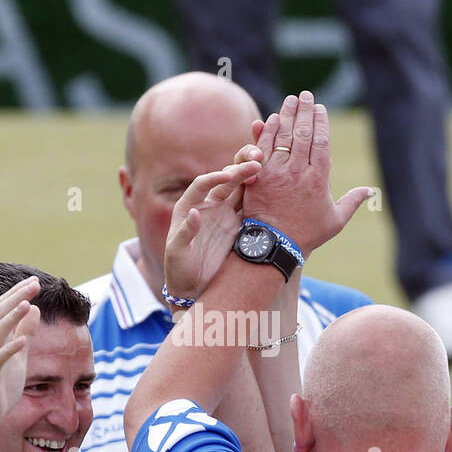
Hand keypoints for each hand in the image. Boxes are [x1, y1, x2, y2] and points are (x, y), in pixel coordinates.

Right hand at [0, 277, 40, 433]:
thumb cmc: (0, 386)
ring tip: (26, 304)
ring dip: (11, 318)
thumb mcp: (19, 356)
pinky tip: (22, 341)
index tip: (35, 281)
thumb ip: (25, 333)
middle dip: (17, 297)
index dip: (19, 294)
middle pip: (0, 315)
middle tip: (34, 284)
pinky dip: (9, 350)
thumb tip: (34, 309)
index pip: (6, 310)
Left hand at [164, 160, 261, 299]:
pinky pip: (253, 208)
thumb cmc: (179, 271)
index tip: (228, 176)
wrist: (195, 289)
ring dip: (254, 179)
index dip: (215, 177)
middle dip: (240, 169)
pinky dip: (263, 199)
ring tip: (267, 169)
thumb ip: (185, 233)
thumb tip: (194, 213)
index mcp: (190, 206)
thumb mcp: (177, 253)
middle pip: (226, 181)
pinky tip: (274, 192)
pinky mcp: (241, 227)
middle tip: (257, 163)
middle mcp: (209, 206)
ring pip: (243, 190)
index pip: (202, 184)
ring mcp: (227, 215)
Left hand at [241, 90, 373, 254]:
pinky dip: (269, 131)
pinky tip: (273, 118)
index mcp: (319, 178)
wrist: (274, 245)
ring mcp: (278, 172)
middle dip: (305, 111)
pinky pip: (265, 148)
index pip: (322, 141)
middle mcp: (299, 171)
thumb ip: (352, 201)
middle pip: (303, 133)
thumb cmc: (306, 235)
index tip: (320, 108)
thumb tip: (370, 191)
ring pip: (284, 136)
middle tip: (304, 95)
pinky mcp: (259, 175)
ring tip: (290, 100)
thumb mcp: (335, 220)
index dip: (321, 121)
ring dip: (288, 114)